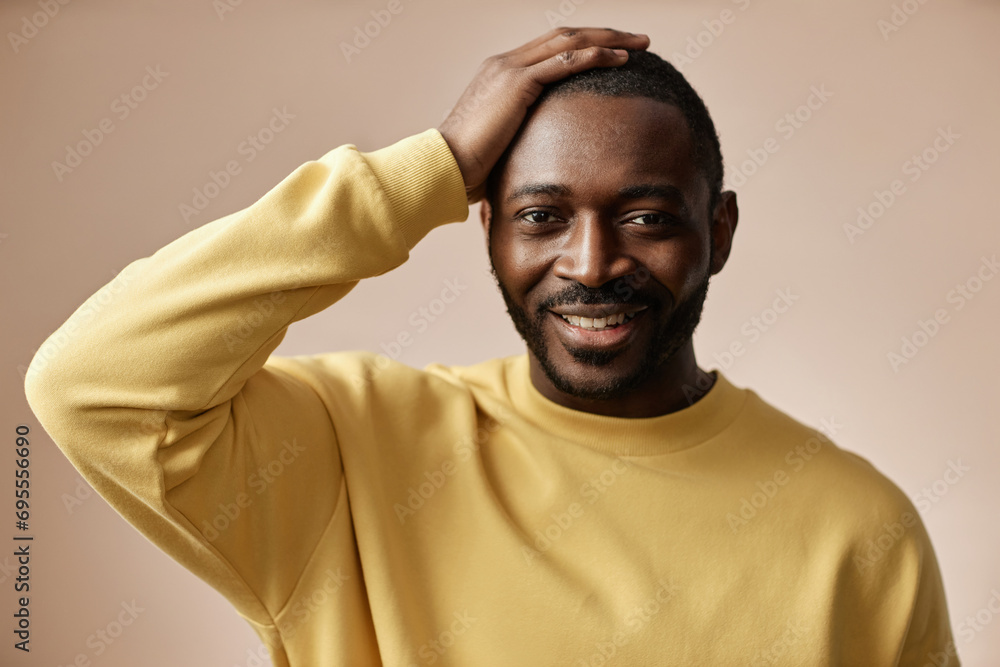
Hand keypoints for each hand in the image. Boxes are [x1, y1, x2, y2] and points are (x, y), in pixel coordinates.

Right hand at [437, 27, 649, 204]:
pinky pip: (565, 61)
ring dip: (608, 40)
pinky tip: (621, 59)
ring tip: (639, 44)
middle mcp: (504, 63)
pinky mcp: (517, 83)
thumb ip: (519, 138)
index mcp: (500, 75)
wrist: (445, 166)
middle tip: (635, 40)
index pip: (550, 49)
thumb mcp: (499, 146)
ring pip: (569, 41)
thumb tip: (538, 158)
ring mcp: (510, 69)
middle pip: (564, 36)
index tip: (612, 51)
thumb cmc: (467, 168)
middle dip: (603, 35)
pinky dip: (596, 56)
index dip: (584, 47)